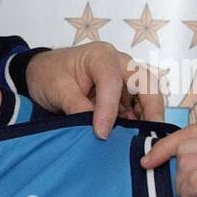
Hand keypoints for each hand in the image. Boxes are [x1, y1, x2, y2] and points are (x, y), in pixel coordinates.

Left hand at [25, 42, 165, 137]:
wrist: (45, 73)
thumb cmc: (50, 74)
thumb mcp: (57, 90)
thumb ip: (76, 107)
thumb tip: (98, 129)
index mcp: (101, 56)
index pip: (111, 82)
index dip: (108, 109)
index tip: (102, 133)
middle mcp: (120, 64)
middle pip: (146, 83)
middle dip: (151, 108)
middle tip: (149, 134)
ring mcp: (125, 79)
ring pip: (148, 96)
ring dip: (148, 118)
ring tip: (143, 140)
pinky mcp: (125, 94)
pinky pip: (139, 108)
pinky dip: (140, 122)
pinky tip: (134, 138)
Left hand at [140, 124, 196, 196]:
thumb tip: (167, 148)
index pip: (194, 130)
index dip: (166, 145)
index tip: (149, 161)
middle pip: (187, 146)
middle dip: (178, 173)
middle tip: (190, 194)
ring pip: (188, 163)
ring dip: (184, 187)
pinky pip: (195, 181)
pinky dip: (189, 196)